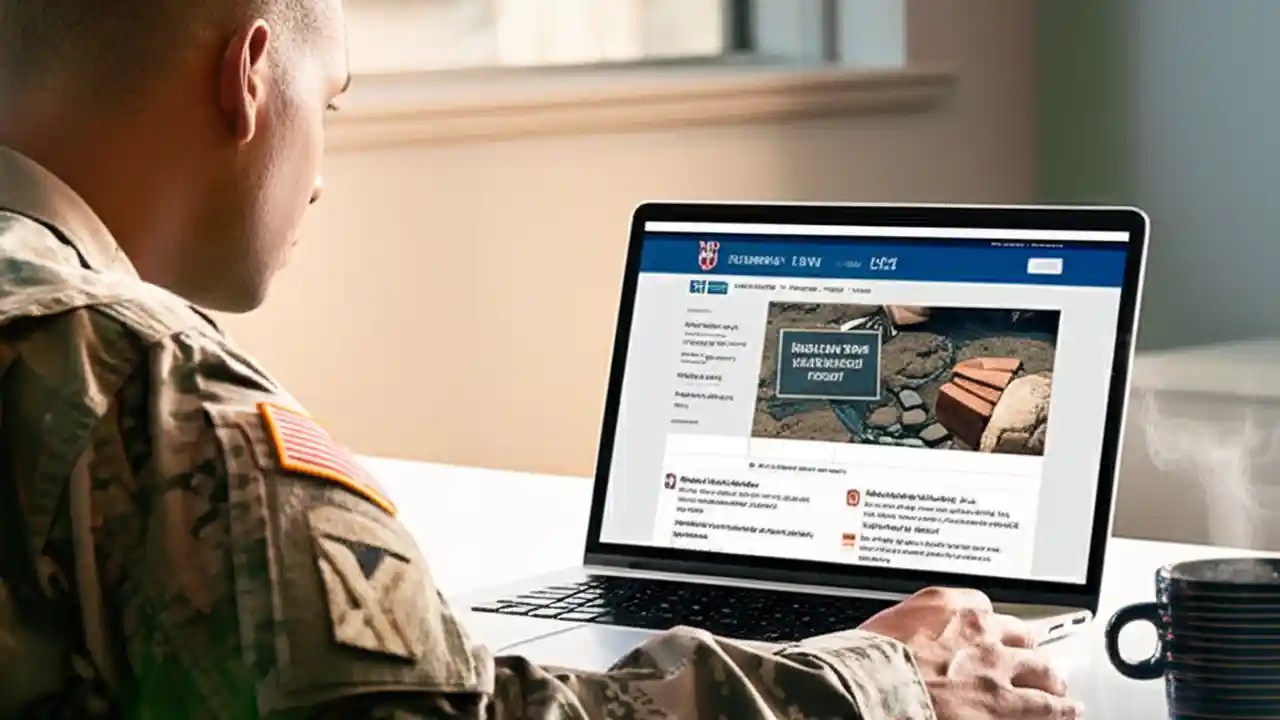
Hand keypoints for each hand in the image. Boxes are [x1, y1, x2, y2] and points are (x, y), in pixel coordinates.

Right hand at [859, 587, 1080, 719]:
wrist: (869, 691)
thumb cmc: (865, 665)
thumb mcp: (885, 631)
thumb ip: (909, 633)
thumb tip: (908, 644)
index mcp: (946, 606)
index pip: (982, 607)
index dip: (988, 627)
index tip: (988, 634)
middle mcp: (979, 632)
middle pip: (1020, 635)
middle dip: (1026, 650)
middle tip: (1031, 661)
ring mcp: (997, 669)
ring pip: (1043, 670)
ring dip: (1050, 680)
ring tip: (1058, 690)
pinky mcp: (1007, 707)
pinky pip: (1050, 709)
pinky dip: (1061, 711)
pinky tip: (1067, 712)